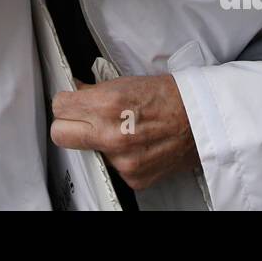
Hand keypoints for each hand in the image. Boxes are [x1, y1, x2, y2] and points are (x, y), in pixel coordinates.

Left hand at [50, 74, 198, 191]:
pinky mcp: (133, 178)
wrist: (201, 121)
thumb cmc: (169, 98)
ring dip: (96, 142)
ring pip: (86, 153)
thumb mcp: (126, 83)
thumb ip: (94, 91)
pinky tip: (134, 144)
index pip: (59, 107)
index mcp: (108, 105)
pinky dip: (118, 157)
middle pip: (60, 135)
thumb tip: (75, 93)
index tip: (70, 103)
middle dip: (67, 124)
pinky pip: (110, 166)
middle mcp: (112, 136)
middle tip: (81, 119)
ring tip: (120, 129)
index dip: (65, 102)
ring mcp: (122, 161)